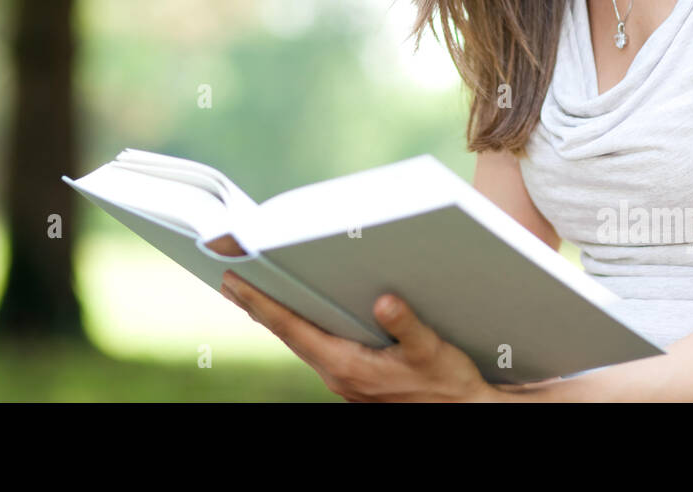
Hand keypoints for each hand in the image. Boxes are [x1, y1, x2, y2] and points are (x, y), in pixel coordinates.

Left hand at [220, 270, 496, 402]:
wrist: (463, 412)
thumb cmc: (447, 385)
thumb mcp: (431, 350)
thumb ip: (407, 324)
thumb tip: (384, 300)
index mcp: (347, 366)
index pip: (291, 328)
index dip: (260, 303)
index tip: (234, 282)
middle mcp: (338, 374)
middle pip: (287, 334)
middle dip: (258, 306)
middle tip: (229, 280)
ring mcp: (344, 379)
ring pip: (301, 341)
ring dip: (277, 317)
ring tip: (254, 293)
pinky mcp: (355, 378)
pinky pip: (317, 347)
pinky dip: (301, 327)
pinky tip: (300, 315)